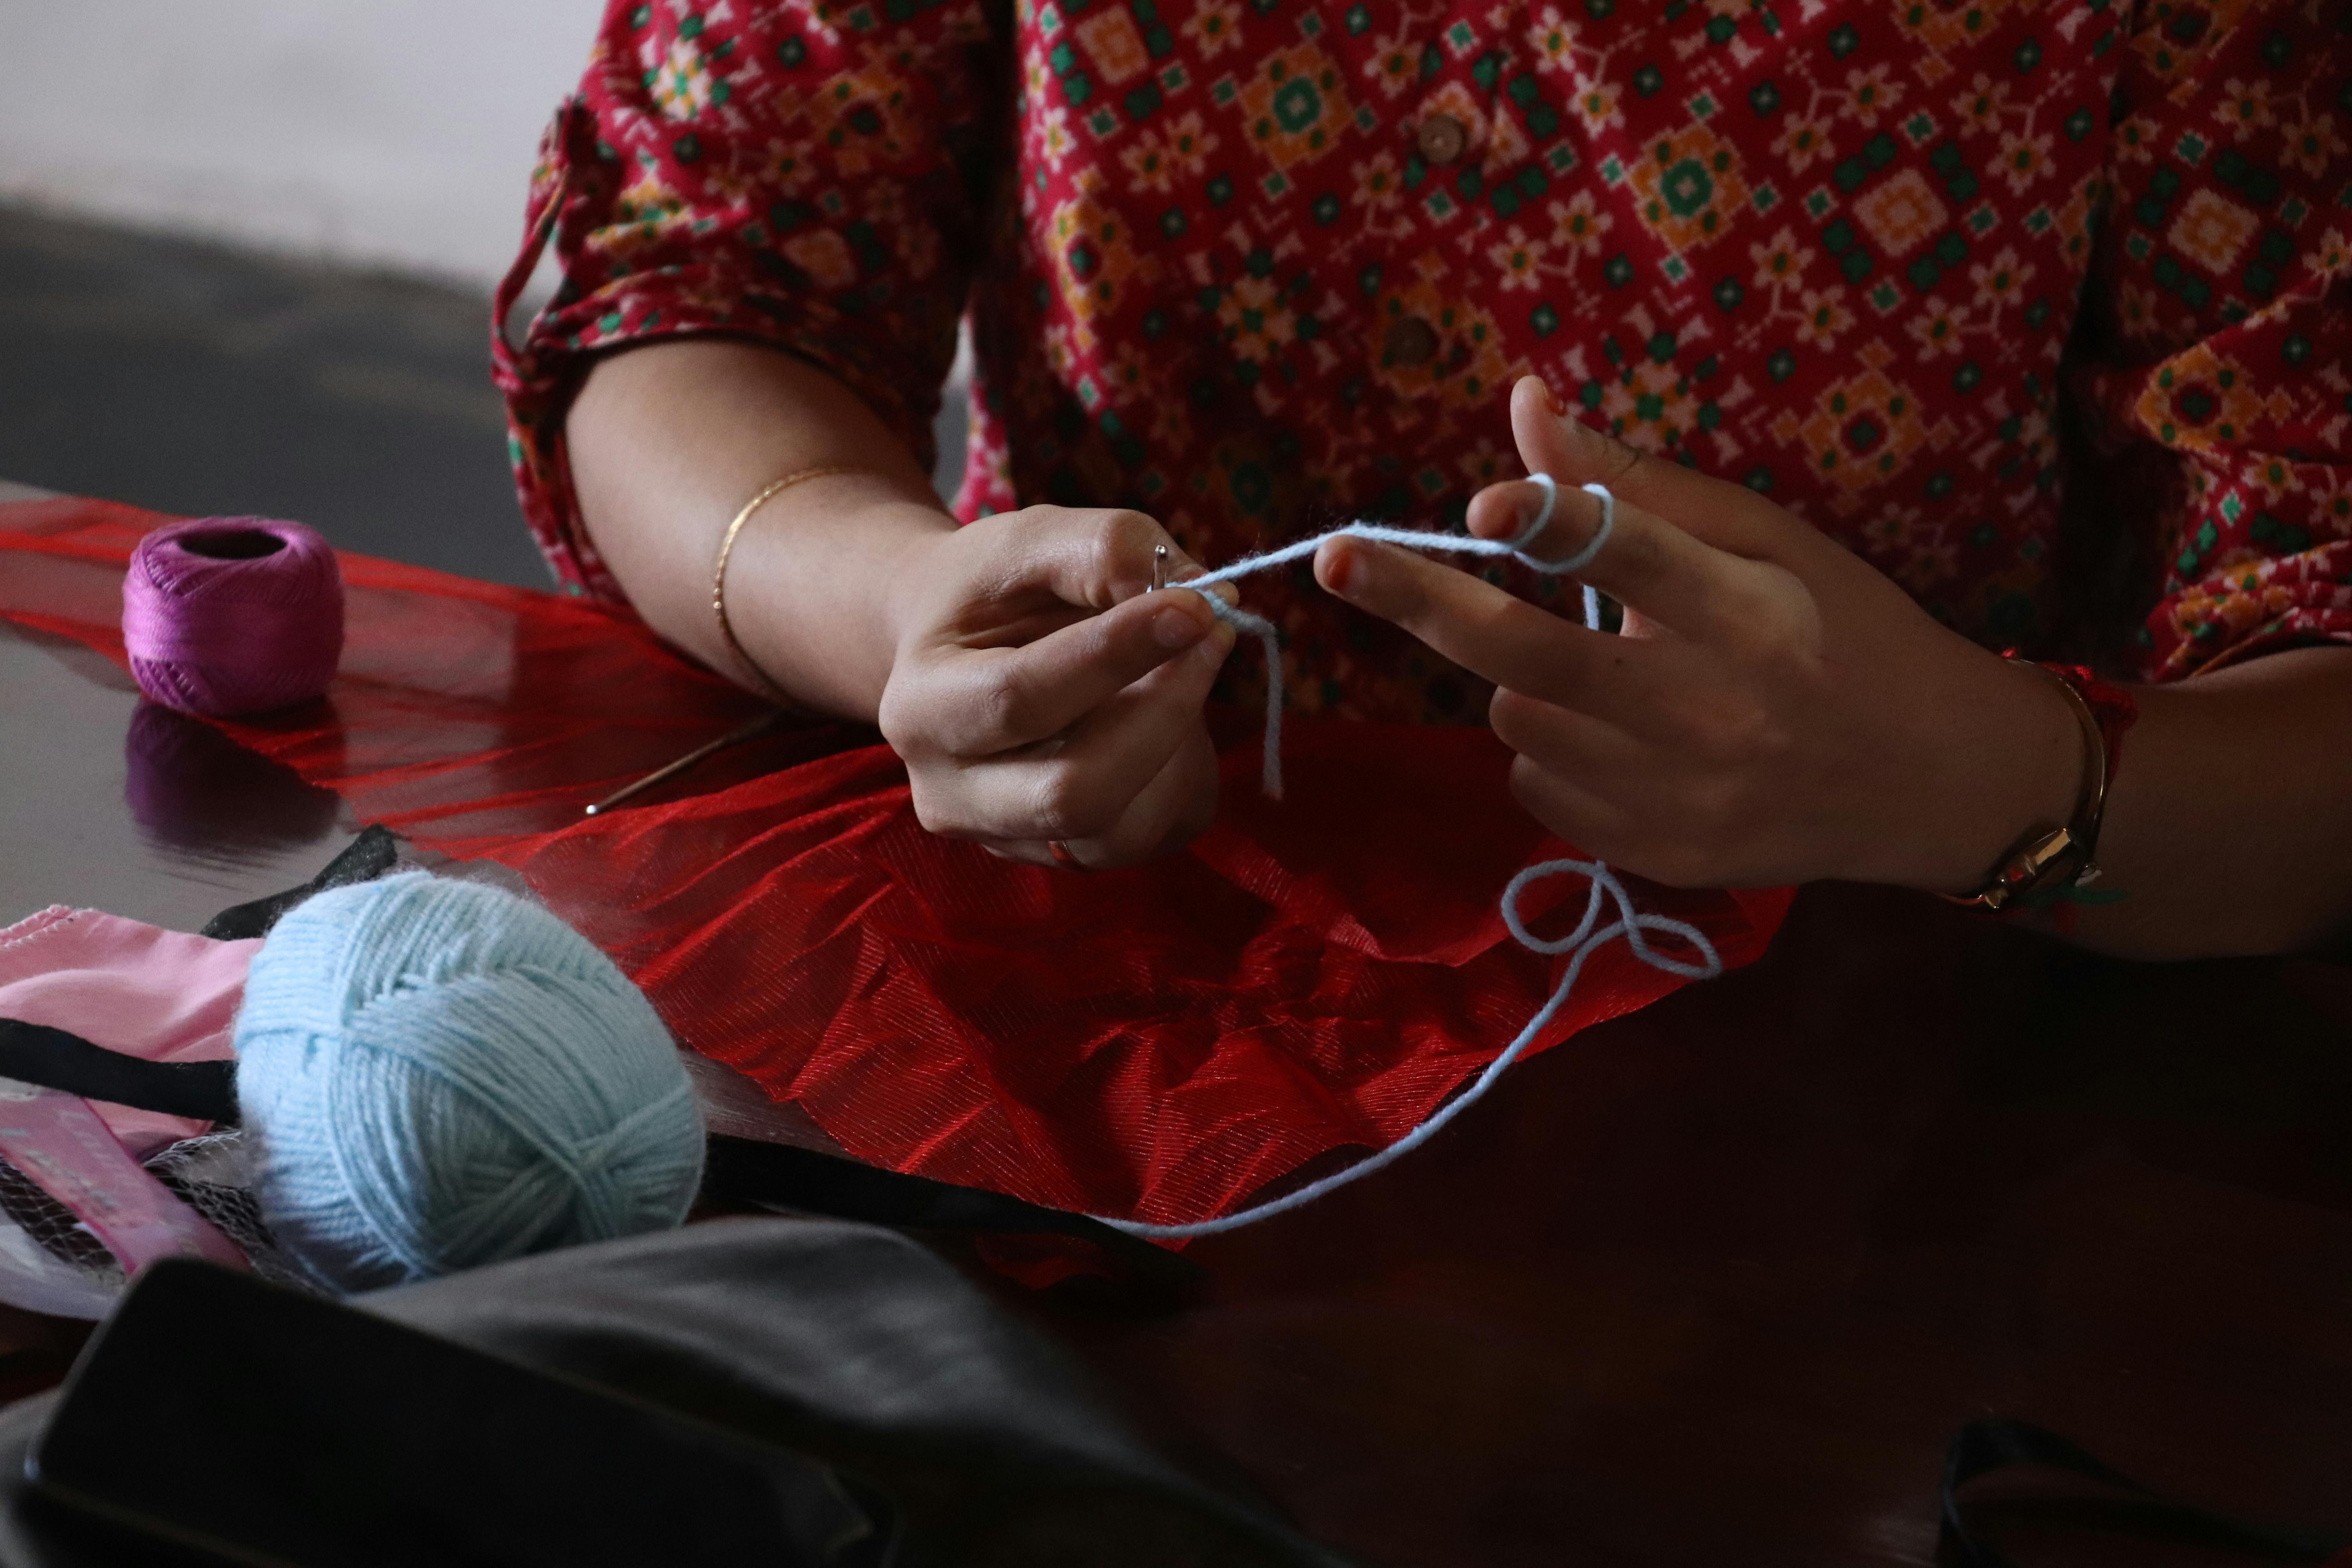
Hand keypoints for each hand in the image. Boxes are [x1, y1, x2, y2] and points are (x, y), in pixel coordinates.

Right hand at [878, 505, 1235, 869]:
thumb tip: (1201, 595)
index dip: (1117, 654)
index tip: (1195, 605)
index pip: (1021, 699)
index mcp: (920, 708)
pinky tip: (1167, 713)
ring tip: (1182, 666)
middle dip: (1163, 711)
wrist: (962, 650)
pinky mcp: (1071, 858)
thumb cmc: (994, 591)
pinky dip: (1187, 767)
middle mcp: (950, 794)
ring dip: (1180, 742)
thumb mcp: (1033, 540)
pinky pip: (1161, 831)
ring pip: (1126, 829)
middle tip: (1213, 633)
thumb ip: (1106, 552)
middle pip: (1073, 793)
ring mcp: (1009, 839)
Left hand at [1312, 375, 2084, 891]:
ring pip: (1518, 721)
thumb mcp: (1763, 537)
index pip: (1640, 560)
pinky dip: (1549, 752)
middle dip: (1421, 602)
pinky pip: (1536, 789)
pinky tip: (1622, 736)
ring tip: (1605, 669)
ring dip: (1523, 683)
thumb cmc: (1840, 628)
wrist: (1925, 779)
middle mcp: (1713, 711)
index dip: (1557, 523)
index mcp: (1752, 612)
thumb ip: (1633, 483)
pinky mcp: (1657, 856)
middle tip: (1335, 558)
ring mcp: (1680, 798)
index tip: (1483, 501)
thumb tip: (1524, 401)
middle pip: (1530, 657)